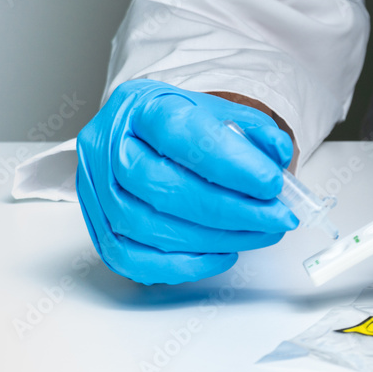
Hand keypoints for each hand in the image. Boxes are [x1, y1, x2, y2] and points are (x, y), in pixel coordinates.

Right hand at [76, 80, 297, 283]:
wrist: (144, 140)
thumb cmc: (183, 129)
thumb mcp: (221, 113)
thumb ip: (254, 131)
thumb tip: (277, 155)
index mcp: (139, 106)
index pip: (181, 133)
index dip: (230, 164)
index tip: (272, 184)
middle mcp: (106, 146)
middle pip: (164, 188)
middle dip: (232, 210)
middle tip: (278, 218)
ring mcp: (95, 192)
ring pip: (152, 228)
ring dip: (217, 239)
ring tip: (261, 234)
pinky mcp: (98, 231)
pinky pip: (137, 261)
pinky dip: (186, 265)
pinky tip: (224, 253)